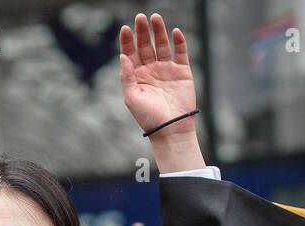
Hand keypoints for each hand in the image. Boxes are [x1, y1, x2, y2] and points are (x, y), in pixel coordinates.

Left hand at [118, 13, 196, 135]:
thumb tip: (122, 56)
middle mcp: (150, 70)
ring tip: (155, 18)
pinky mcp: (182, 71)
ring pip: (162, 45)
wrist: (170, 128)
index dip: (127, 41)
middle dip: (142, 31)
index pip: (130, 53)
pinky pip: (180, 52)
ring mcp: (166, 69)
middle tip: (140, 17)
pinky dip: (178, 41)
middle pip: (145, 45)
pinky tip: (174, 31)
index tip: (125, 29)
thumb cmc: (148, 117)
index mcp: (136, 76)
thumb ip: (127, 76)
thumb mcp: (131, 97)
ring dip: (159, 31)